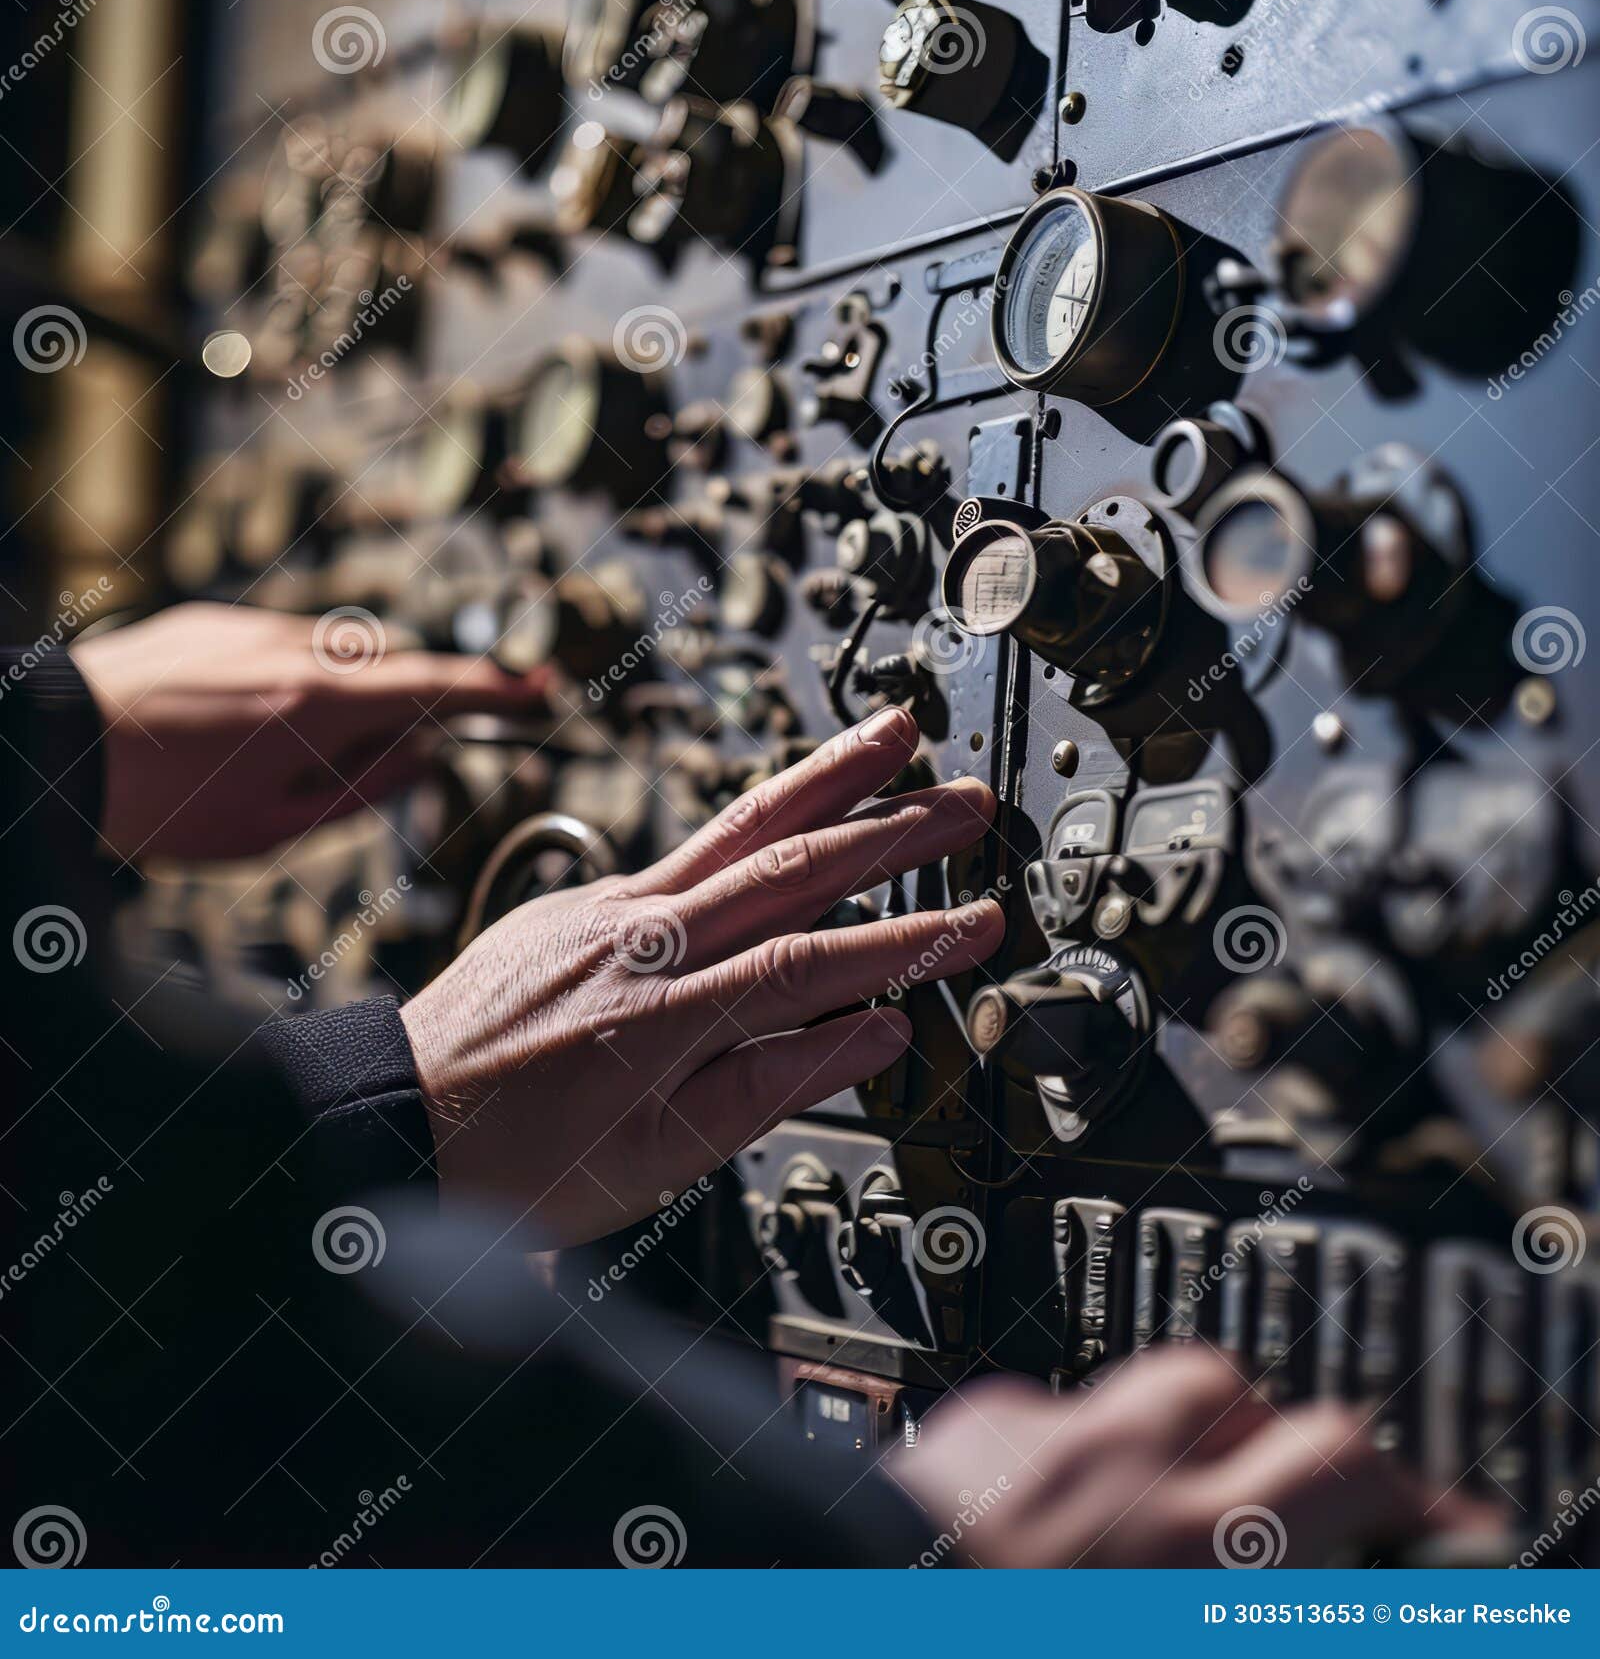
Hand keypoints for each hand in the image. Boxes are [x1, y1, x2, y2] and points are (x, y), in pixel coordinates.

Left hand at [70, 602, 545, 859]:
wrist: (55, 745)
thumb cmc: (164, 805)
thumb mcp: (278, 828)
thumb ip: (364, 788)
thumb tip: (420, 755)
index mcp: (324, 703)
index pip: (437, 686)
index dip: (496, 689)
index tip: (540, 689)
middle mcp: (299, 648)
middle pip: (385, 670)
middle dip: (389, 714)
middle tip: (349, 771)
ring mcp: (254, 627)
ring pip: (330, 657)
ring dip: (330, 700)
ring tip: (262, 757)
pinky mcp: (214, 620)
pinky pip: (278, 645)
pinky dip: (282, 682)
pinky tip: (229, 727)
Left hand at [400, 705, 1002, 1246]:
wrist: (396, 1121)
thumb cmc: (520, 1166)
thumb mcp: (657, 1160)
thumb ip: (772, 1086)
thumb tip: (874, 1033)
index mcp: (667, 1015)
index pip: (816, 961)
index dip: (910, 940)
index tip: (981, 919)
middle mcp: (642, 941)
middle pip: (790, 863)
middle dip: (891, 828)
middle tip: (968, 801)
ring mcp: (606, 908)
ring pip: (736, 827)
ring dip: (825, 778)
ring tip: (892, 733)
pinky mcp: (579, 900)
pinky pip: (684, 847)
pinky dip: (749, 818)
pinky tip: (788, 804)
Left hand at [892, 1347, 1502, 1567]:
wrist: (831, 1618)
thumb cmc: (981, 1632)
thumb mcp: (1173, 1627)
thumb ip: (1244, 1594)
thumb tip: (1294, 1571)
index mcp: (1190, 1562)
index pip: (1350, 1478)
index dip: (1420, 1501)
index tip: (1447, 1523)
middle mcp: (1125, 1484)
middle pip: (1268, 1412)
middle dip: (1305, 1458)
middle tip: (1305, 1511)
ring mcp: (1048, 1441)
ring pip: (1168, 1386)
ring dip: (1196, 1433)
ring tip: (1180, 1493)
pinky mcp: (976, 1426)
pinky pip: (1063, 1409)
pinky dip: (1085, 1446)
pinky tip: (1062, 1499)